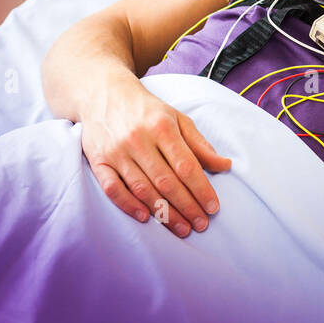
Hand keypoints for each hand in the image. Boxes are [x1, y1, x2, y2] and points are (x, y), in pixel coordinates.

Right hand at [79, 76, 231, 237]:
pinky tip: (146, 217)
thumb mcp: (177, 119)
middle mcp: (138, 139)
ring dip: (164, 213)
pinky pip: (112, 189)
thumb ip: (200, 144)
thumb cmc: (147, 110)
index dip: (201, 189)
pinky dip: (129, 205)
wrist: (103, 94)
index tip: (213, 207)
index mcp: (162, 127)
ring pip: (142, 189)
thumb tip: (225, 166)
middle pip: (166, 181)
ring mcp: (116, 152)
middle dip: (187, 206)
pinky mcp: (98, 161)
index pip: (186, 165)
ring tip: (182, 228)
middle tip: (201, 224)